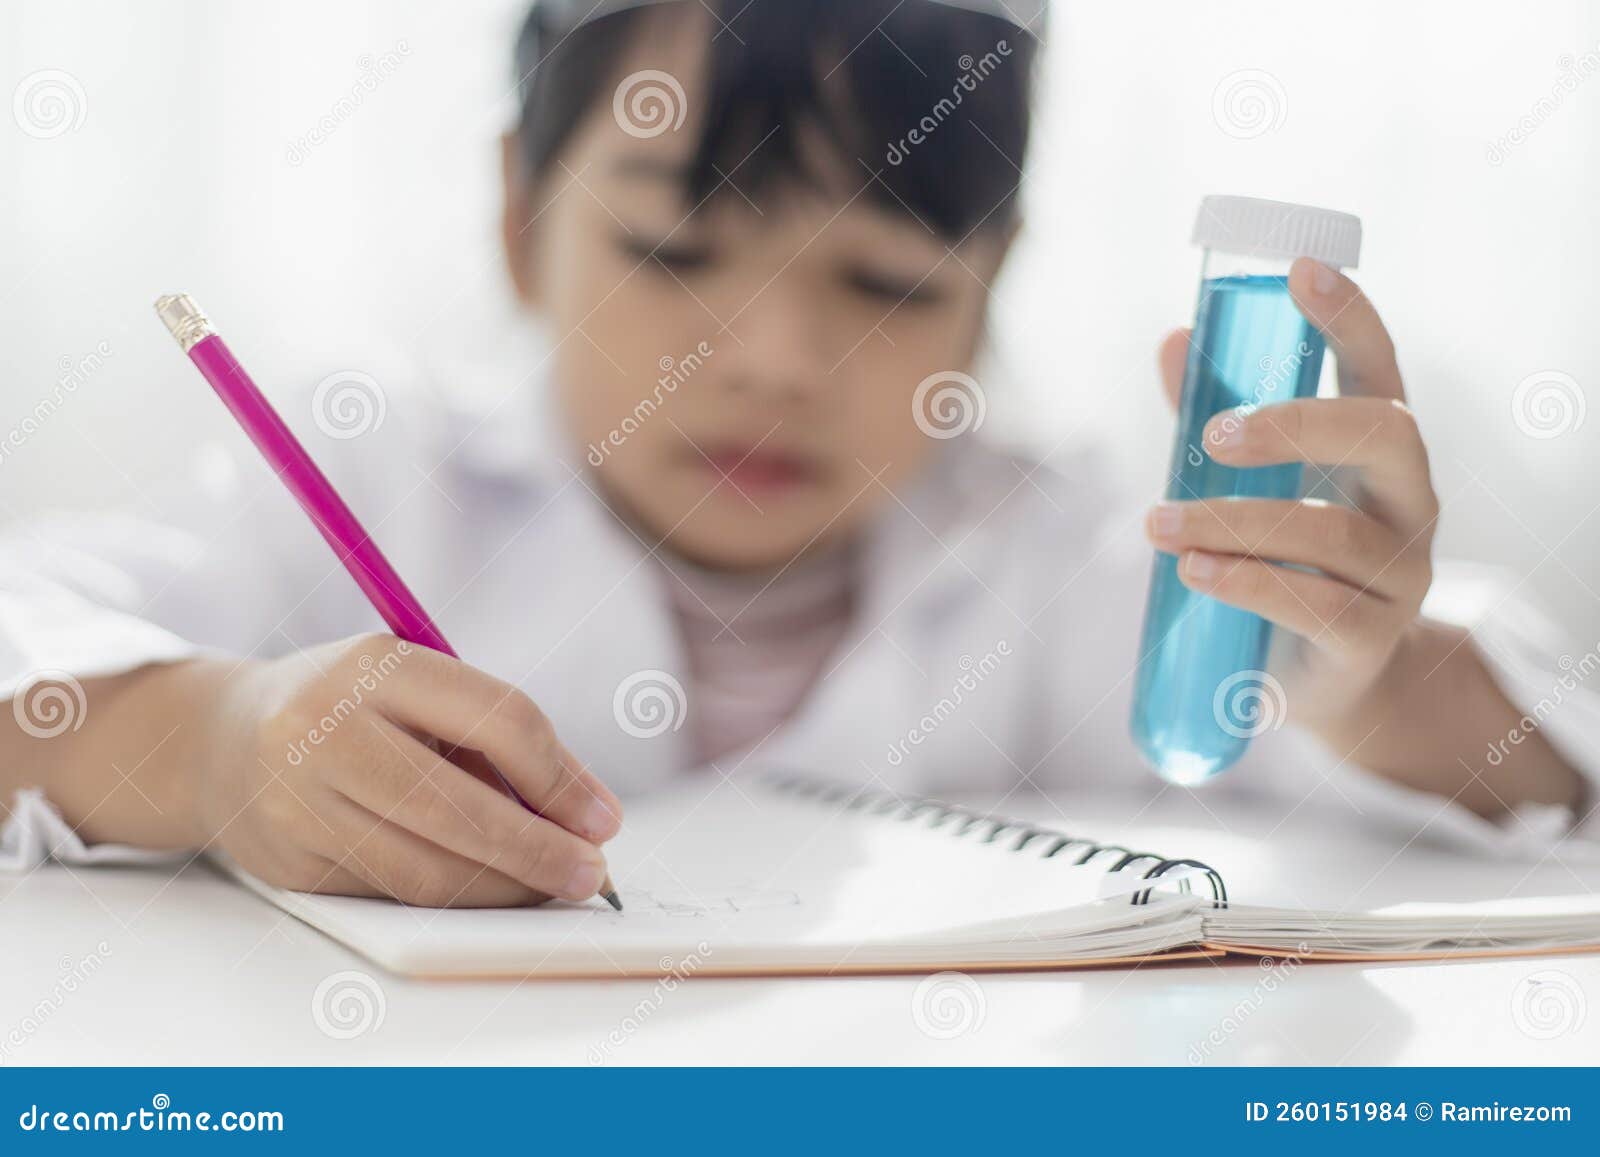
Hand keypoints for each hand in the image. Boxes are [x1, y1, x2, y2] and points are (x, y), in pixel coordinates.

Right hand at [193, 634, 622, 906]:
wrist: (220, 739)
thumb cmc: (354, 708)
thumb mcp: (419, 689)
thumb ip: (500, 738)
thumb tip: (588, 812)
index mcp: (379, 664)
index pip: (499, 720)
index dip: (561, 778)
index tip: (604, 819)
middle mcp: (328, 728)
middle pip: (461, 808)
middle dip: (540, 851)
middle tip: (590, 873)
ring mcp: (299, 799)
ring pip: (427, 869)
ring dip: (503, 888)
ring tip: (549, 887)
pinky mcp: (290, 862)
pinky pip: (392, 892)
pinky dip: (452, 898)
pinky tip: (488, 891)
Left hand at [1146, 257, 1438, 732]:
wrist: (1326, 679)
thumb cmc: (1286, 559)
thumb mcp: (1249, 484)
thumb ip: (1216, 414)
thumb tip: (1176, 340)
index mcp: (1380, 450)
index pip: (1379, 368)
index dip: (1350, 316)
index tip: (1300, 273)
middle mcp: (1409, 501)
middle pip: (1385, 434)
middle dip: (1298, 424)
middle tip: (1214, 435)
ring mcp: (1401, 572)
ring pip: (1333, 531)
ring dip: (1235, 521)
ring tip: (1157, 524)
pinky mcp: (1371, 637)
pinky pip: (1319, 606)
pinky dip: (1250, 583)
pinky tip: (1195, 573)